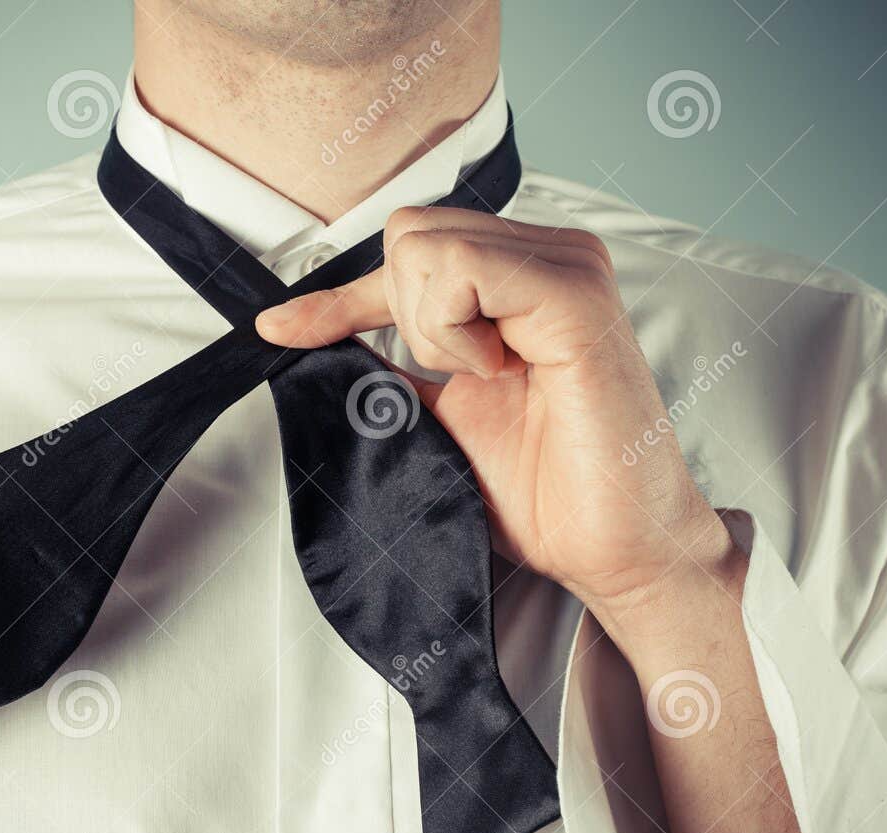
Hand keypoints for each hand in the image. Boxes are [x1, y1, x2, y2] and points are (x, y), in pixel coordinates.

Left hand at [256, 207, 736, 625]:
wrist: (606, 547)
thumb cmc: (545, 491)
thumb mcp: (439, 413)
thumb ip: (392, 363)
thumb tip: (308, 334)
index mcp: (526, 274)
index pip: (408, 248)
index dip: (338, 296)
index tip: (280, 330)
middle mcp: (552, 255)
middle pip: (408, 232)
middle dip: (403, 315)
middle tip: (461, 378)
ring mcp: (569, 265)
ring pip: (425, 243)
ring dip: (431, 327)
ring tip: (489, 378)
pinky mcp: (576, 293)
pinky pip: (463, 269)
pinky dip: (454, 330)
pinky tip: (500, 372)